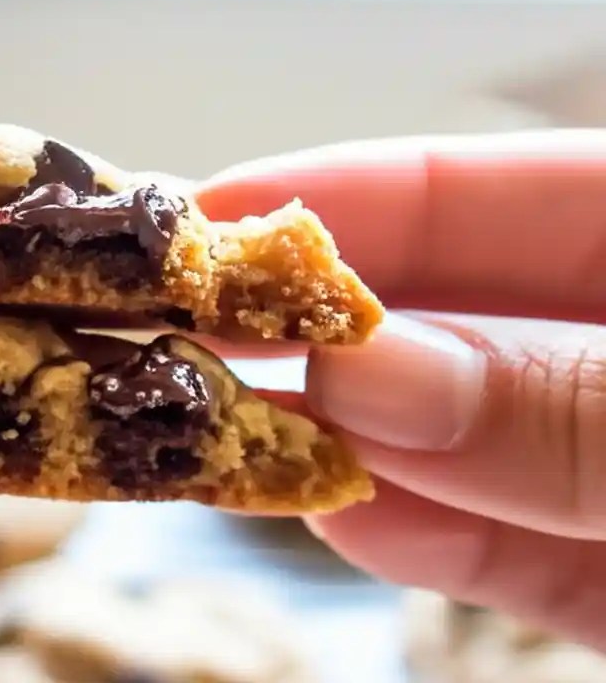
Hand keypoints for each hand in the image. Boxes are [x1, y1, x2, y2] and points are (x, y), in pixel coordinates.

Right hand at [199, 130, 605, 648]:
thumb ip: (567, 406)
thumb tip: (361, 369)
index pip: (506, 192)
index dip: (357, 193)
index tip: (212, 218)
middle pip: (461, 314)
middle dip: (326, 323)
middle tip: (179, 328)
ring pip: (466, 441)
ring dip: (345, 439)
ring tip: (225, 427)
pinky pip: (516, 553)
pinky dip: (425, 541)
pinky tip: (333, 517)